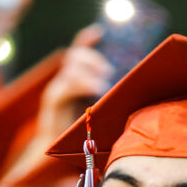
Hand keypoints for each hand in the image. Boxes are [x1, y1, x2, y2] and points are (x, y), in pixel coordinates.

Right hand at [33, 26, 112, 144]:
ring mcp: (56, 89)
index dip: (86, 39)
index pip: (78, 51)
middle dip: (92, 58)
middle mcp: (63, 80)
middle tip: (109, 70)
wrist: (55, 154)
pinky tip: (97, 88)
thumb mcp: (98, 109)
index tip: (100, 32)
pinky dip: (82, 85)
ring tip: (104, 82)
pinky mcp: (52, 101)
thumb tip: (135, 84)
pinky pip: (65, 88)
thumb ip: (108, 95)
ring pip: (70, 70)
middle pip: (74, 57)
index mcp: (74, 78)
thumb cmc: (83, 133)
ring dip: (88, 71)